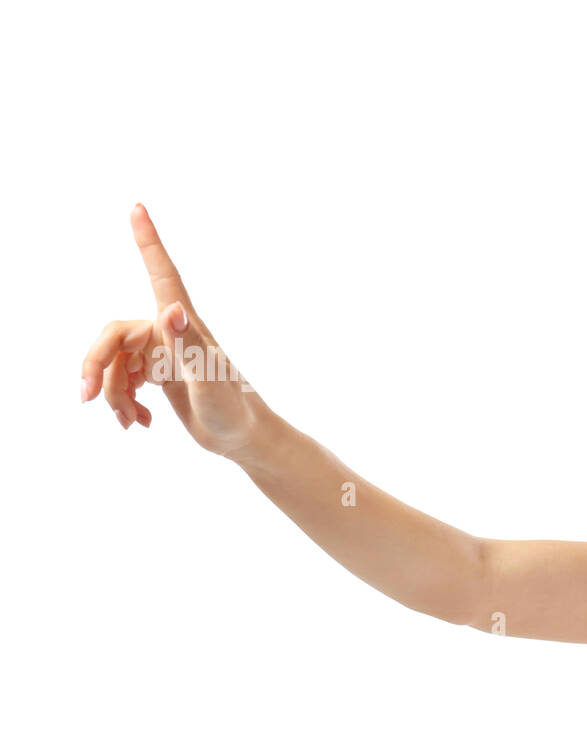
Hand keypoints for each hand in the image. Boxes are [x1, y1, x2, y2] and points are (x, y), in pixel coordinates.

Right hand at [80, 203, 271, 458]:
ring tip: (129, 421)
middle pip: (114, 336)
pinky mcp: (162, 375)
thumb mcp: (208, 381)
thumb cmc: (235, 412)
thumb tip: (171, 309)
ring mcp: (165, 355)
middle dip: (97, 365)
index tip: (138, 207)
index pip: (163, 275)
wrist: (246, 441)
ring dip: (112, 393)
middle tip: (86, 397)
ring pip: (116, 363)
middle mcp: (172, 334)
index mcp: (185, 327)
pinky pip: (125, 380)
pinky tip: (140, 423)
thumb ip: (187, 345)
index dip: (149, 242)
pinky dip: (124, 402)